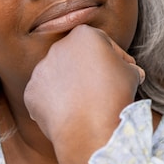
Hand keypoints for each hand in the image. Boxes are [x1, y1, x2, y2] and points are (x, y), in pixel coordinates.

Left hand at [24, 24, 144, 152]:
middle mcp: (58, 47)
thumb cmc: (114, 96)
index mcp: (84, 34)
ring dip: (71, 86)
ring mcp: (40, 70)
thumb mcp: (132, 73)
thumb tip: (128, 70)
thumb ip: (125, 65)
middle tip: (105, 89)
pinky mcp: (31, 92)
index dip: (116, 57)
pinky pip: (46, 95)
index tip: (123, 72)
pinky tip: (71, 115)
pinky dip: (57, 103)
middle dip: (90, 70)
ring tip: (87, 105)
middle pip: (77, 57)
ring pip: (59, 76)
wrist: (91, 128)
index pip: (103, 42)